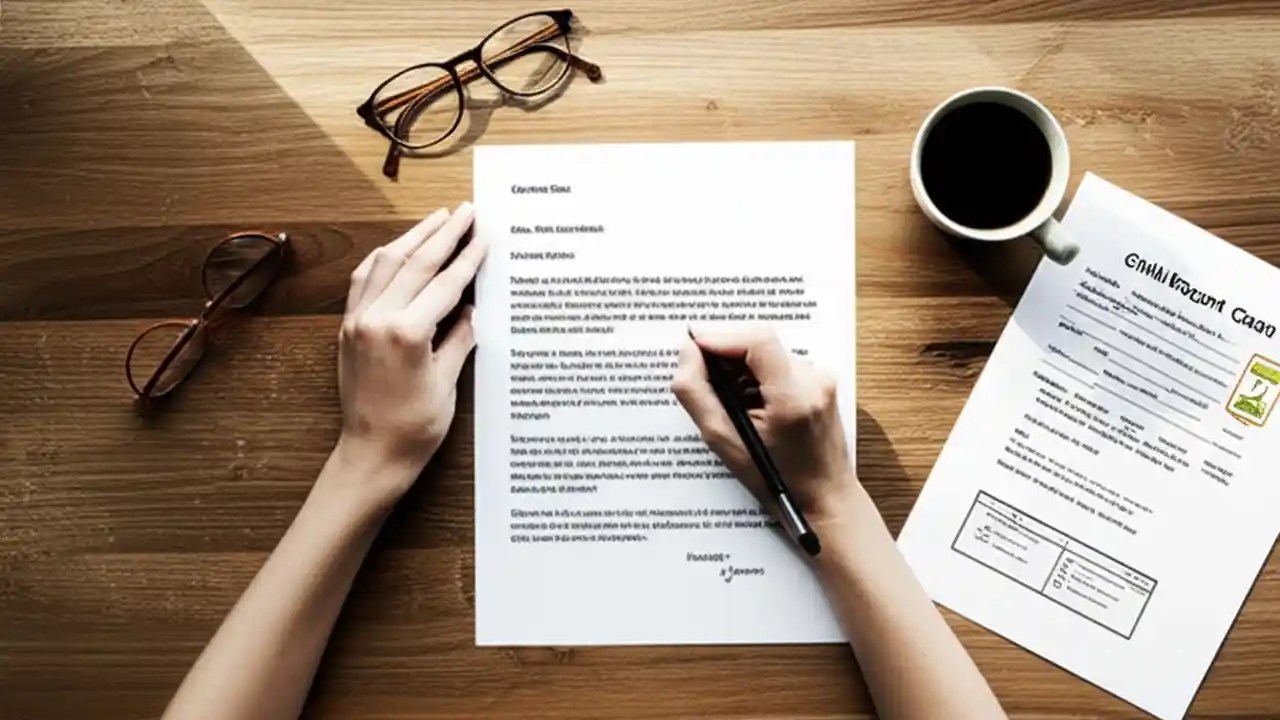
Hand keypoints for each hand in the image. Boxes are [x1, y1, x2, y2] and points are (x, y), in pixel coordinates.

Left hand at [333, 203, 486, 501]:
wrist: (372, 455)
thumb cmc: (414, 428)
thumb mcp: (448, 382)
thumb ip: (459, 338)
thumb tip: (472, 309)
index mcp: (406, 332)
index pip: (445, 283)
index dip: (469, 257)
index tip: (485, 235)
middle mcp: (376, 319)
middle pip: (415, 261)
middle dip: (444, 233)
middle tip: (466, 212)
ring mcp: (357, 321)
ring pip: (386, 262)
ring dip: (413, 237)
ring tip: (437, 218)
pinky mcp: (347, 328)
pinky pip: (364, 279)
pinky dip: (384, 258)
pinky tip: (398, 248)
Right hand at [671, 326, 856, 528]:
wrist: (824, 499)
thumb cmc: (778, 481)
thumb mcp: (724, 442)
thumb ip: (697, 393)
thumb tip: (688, 353)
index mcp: (793, 397)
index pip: (757, 341)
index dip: (720, 337)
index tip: (694, 346)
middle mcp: (814, 381)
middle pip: (760, 342)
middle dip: (726, 352)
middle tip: (704, 377)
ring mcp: (821, 380)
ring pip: (768, 353)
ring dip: (741, 366)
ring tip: (729, 400)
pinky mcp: (821, 382)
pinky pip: (780, 363)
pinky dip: (757, 375)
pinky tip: (749, 403)